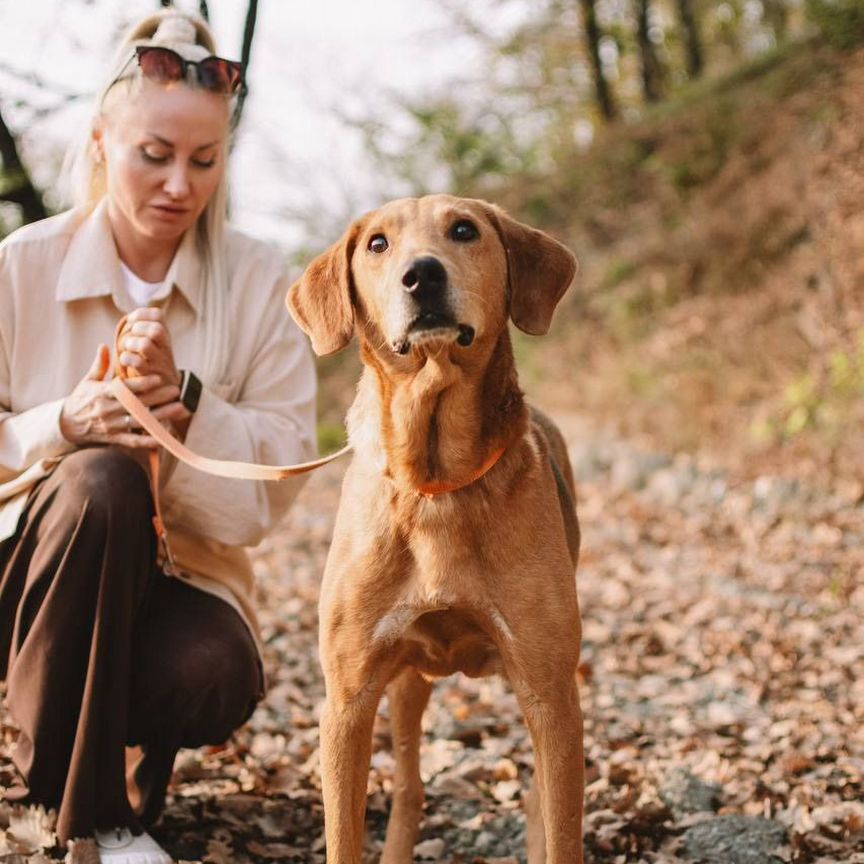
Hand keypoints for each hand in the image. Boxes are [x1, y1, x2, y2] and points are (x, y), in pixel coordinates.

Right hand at [60, 345, 181, 447]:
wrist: (66, 425)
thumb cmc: (81, 399)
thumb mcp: (88, 380)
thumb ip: (99, 365)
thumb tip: (105, 345)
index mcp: (101, 393)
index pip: (124, 388)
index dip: (141, 384)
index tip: (158, 378)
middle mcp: (107, 409)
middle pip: (136, 403)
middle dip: (158, 397)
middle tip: (176, 390)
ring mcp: (111, 425)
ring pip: (139, 421)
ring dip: (160, 416)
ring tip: (179, 409)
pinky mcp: (114, 438)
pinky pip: (133, 441)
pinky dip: (148, 440)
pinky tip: (164, 436)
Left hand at [117, 307, 180, 386]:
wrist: (166, 388)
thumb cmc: (153, 360)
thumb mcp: (157, 343)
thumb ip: (147, 328)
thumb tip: (130, 317)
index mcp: (165, 336)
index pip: (158, 315)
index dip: (142, 314)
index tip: (131, 320)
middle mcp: (165, 348)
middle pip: (156, 329)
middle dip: (137, 328)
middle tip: (132, 335)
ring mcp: (159, 363)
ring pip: (145, 345)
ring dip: (131, 344)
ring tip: (127, 348)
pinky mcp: (149, 376)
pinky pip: (136, 363)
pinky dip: (126, 358)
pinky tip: (125, 360)